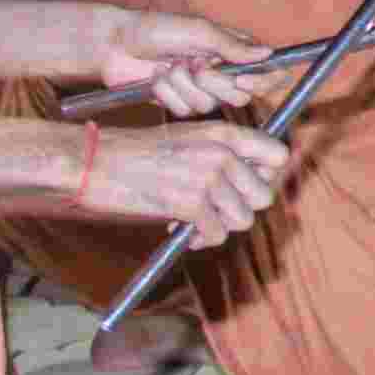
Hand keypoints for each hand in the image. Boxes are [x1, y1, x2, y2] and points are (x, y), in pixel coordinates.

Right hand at [63, 117, 289, 238]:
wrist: (95, 163)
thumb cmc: (135, 153)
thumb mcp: (187, 139)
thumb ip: (220, 155)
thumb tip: (249, 182)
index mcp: (223, 134)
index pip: (278, 155)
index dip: (267, 175)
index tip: (248, 187)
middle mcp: (222, 154)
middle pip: (264, 195)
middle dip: (241, 208)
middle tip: (215, 212)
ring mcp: (208, 179)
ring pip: (243, 219)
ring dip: (220, 227)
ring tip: (195, 222)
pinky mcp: (191, 204)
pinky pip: (215, 234)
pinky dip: (200, 240)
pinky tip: (180, 231)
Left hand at [82, 10, 280, 116]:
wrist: (116, 45)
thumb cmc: (157, 28)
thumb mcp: (199, 31)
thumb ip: (234, 46)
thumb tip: (268, 53)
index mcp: (232, 51)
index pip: (267, 73)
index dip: (261, 81)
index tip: (242, 78)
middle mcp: (221, 73)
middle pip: (241, 96)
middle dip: (215, 83)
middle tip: (196, 65)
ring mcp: (200, 90)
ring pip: (209, 106)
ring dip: (184, 85)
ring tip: (169, 67)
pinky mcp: (178, 103)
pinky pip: (184, 111)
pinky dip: (167, 94)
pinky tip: (156, 78)